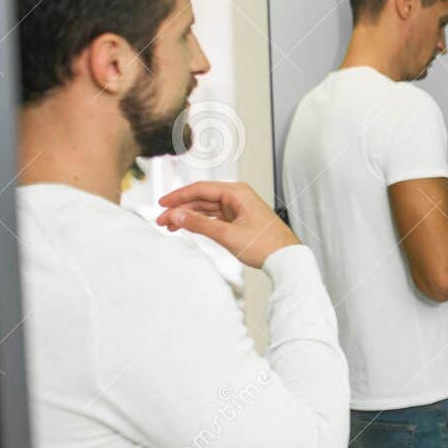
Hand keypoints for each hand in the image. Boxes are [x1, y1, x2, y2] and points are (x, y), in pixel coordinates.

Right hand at [157, 181, 299, 267]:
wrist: (286, 258)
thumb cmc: (265, 245)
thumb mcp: (227, 235)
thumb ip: (200, 224)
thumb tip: (177, 215)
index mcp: (237, 193)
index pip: (200, 189)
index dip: (178, 196)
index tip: (162, 204)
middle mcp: (238, 196)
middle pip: (202, 198)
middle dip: (181, 208)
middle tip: (161, 220)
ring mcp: (239, 207)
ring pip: (207, 208)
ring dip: (189, 216)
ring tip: (170, 226)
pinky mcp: (239, 219)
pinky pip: (215, 217)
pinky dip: (201, 222)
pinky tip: (187, 226)